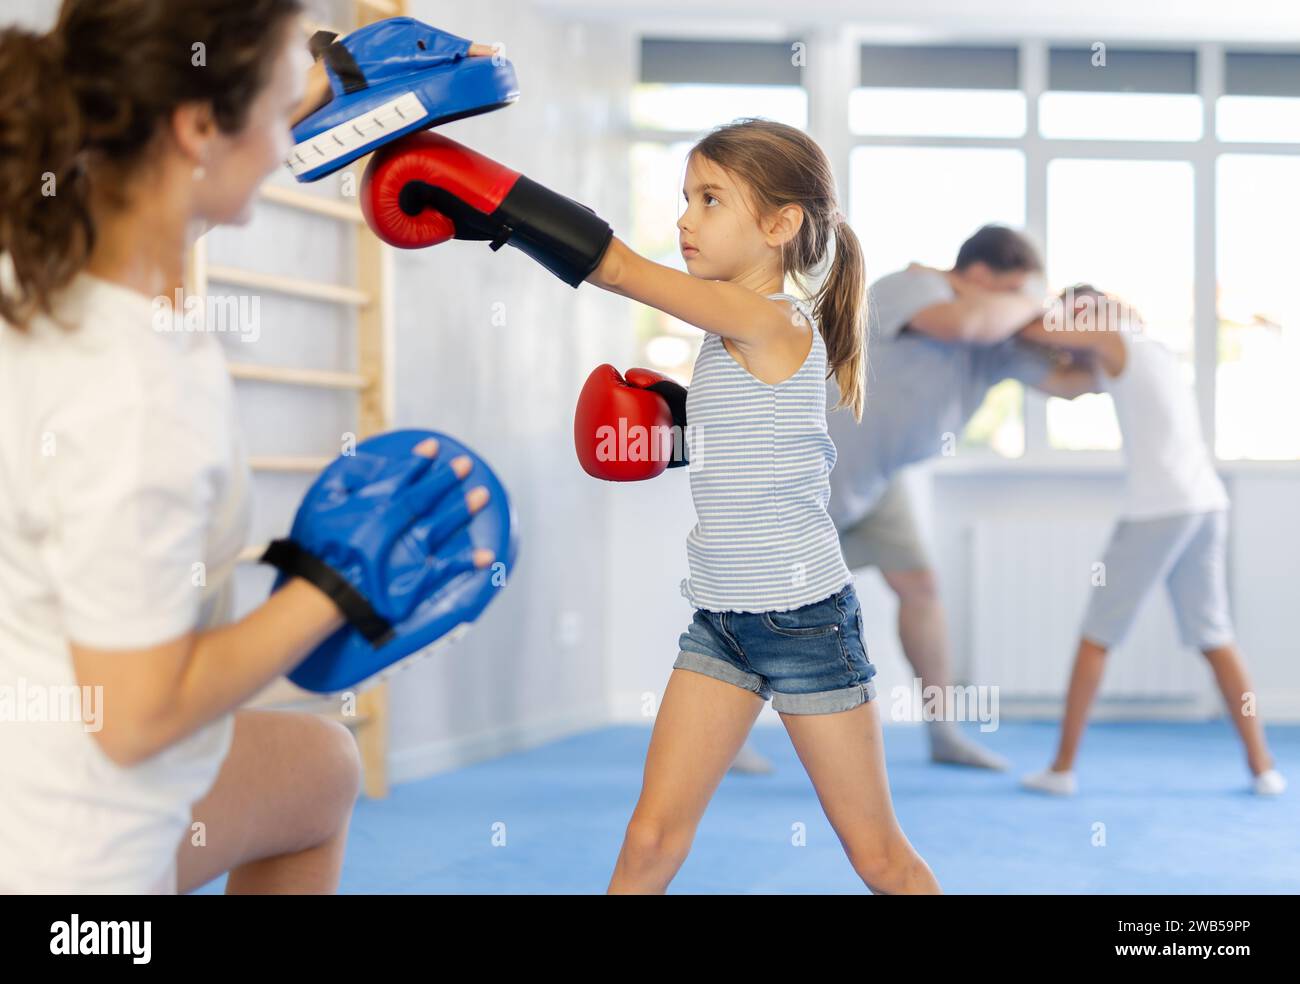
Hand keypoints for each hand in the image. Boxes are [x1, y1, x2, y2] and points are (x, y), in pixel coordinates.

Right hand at [266, 437, 492, 637]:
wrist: (325, 593)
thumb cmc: (318, 548)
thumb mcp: (320, 503)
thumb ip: (343, 478)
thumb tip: (363, 459)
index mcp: (376, 505)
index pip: (402, 477)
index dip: (418, 462)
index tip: (433, 448)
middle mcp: (400, 524)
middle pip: (428, 497)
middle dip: (448, 479)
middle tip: (466, 464)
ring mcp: (412, 552)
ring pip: (443, 525)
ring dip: (464, 510)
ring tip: (483, 494)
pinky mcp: (418, 579)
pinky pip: (448, 568)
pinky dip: (468, 561)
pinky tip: (488, 555)